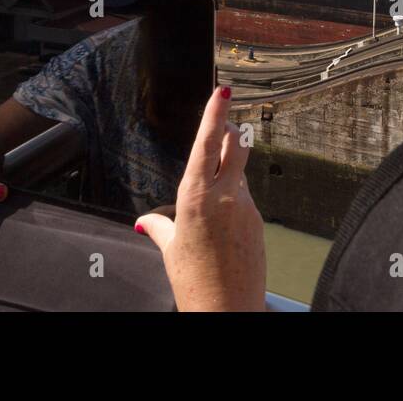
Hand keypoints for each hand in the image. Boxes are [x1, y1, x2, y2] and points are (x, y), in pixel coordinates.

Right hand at [135, 86, 265, 310]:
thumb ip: (159, 227)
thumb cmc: (194, 284)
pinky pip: (246, 199)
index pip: (208, 143)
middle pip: (235, 146)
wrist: (228, 312)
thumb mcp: (170, 250)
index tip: (223, 91)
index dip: (216, 113)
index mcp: (196, 197)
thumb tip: (144, 222)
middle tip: (225, 124)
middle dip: (231, 131)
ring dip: (229, 174)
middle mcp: (225, 197)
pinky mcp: (258, 222)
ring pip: (240, 174)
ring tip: (212, 201)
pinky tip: (223, 225)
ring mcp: (246, 208)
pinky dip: (235, 200)